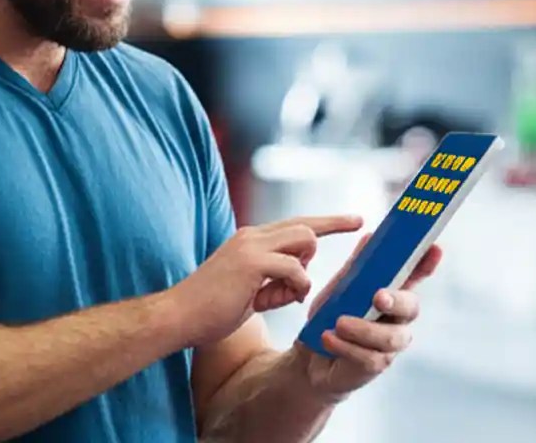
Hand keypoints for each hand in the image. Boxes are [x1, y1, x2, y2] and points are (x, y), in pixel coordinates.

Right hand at [166, 215, 362, 348]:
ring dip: (302, 273)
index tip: (356, 220)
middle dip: (322, 244)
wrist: (178, 315)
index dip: (329, 222)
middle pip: (307, 227)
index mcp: (251, 239)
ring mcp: (252, 245)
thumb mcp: (248, 289)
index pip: (297, 224)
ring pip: (305, 241)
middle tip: (317, 264)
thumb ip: (272, 279)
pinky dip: (293, 288)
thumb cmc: (210, 309)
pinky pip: (295, 269)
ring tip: (278, 297)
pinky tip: (270, 302)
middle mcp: (253, 235)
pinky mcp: (252, 262)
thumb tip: (298, 281)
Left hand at [289, 236, 442, 400]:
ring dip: (363, 328)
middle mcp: (399, 318)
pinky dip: (346, 346)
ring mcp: (390, 343)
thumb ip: (357, 266)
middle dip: (397, 301)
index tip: (435, 248)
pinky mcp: (375, 365)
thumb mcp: (341, 288)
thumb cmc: (331, 317)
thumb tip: (371, 237)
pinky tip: (328, 339)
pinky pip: (368, 357)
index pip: (416, 275)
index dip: (427, 263)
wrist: (312, 355)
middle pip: (411, 308)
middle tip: (378, 297)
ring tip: (339, 323)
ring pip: (390, 337)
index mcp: (393, 292)